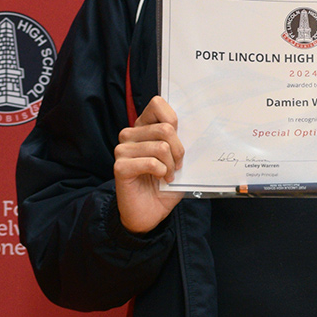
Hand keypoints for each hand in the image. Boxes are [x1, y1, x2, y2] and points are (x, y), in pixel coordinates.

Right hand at [113, 96, 184, 234]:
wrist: (150, 212)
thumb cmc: (165, 183)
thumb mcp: (177, 157)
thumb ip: (180, 138)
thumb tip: (196, 124)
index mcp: (144, 127)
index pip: (157, 104)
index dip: (173, 119)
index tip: (179, 139)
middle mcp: (130, 134)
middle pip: (165, 128)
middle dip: (179, 150)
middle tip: (177, 164)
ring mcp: (122, 150)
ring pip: (161, 147)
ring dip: (171, 165)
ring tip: (167, 175)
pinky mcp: (120, 167)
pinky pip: (151, 162)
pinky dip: (162, 173)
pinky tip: (159, 180)